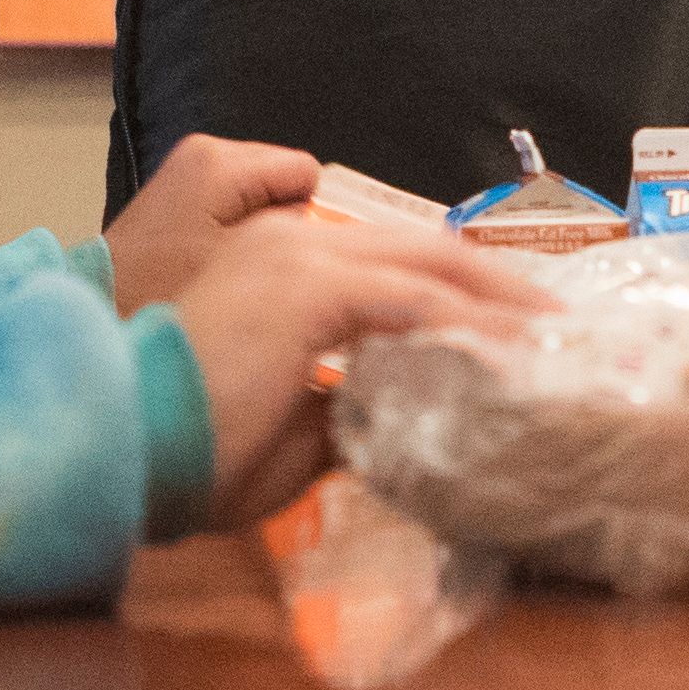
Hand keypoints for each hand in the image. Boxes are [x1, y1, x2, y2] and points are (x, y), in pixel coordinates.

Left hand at [102, 133, 318, 312]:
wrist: (100, 303)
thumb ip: (291, 233)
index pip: (305, 172)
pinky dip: (237, 227)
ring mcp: (191, 167)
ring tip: (235, 263)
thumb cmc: (159, 289)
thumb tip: (325, 225)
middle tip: (263, 262)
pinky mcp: (182, 187)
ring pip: (262, 190)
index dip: (309, 215)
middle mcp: (206, 151)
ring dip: (260, 226)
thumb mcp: (242, 264)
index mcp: (221, 161)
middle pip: (285, 178)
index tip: (294, 252)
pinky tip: (218, 258)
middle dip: (283, 219)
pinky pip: (236, 199)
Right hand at [171, 215, 540, 528]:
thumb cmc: (192, 449)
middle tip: (561, 323)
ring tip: (559, 335)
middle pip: (428, 249)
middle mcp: (293, 240)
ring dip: (503, 301)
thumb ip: (347, 411)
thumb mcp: (290, 433)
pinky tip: (518, 352)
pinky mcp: (312, 286)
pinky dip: (474, 324)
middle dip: (501, 286)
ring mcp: (302, 254)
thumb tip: (406, 427)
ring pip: (433, 264)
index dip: (463, 291)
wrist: (126, 443)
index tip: (518, 328)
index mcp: (281, 265)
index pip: (396, 262)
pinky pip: (417, 298)